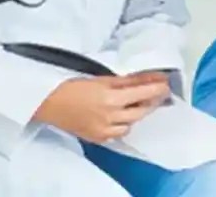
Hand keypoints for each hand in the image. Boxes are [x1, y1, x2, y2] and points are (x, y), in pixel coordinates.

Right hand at [32, 73, 170, 143]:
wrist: (48, 104)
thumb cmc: (73, 87)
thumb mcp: (102, 79)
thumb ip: (128, 81)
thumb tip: (150, 77)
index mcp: (111, 98)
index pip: (144, 93)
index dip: (158, 88)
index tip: (167, 83)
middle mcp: (111, 117)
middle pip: (142, 110)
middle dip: (152, 100)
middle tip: (158, 92)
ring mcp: (104, 130)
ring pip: (132, 123)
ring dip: (138, 113)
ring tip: (138, 102)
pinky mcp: (98, 138)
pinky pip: (119, 133)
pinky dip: (124, 125)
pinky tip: (122, 116)